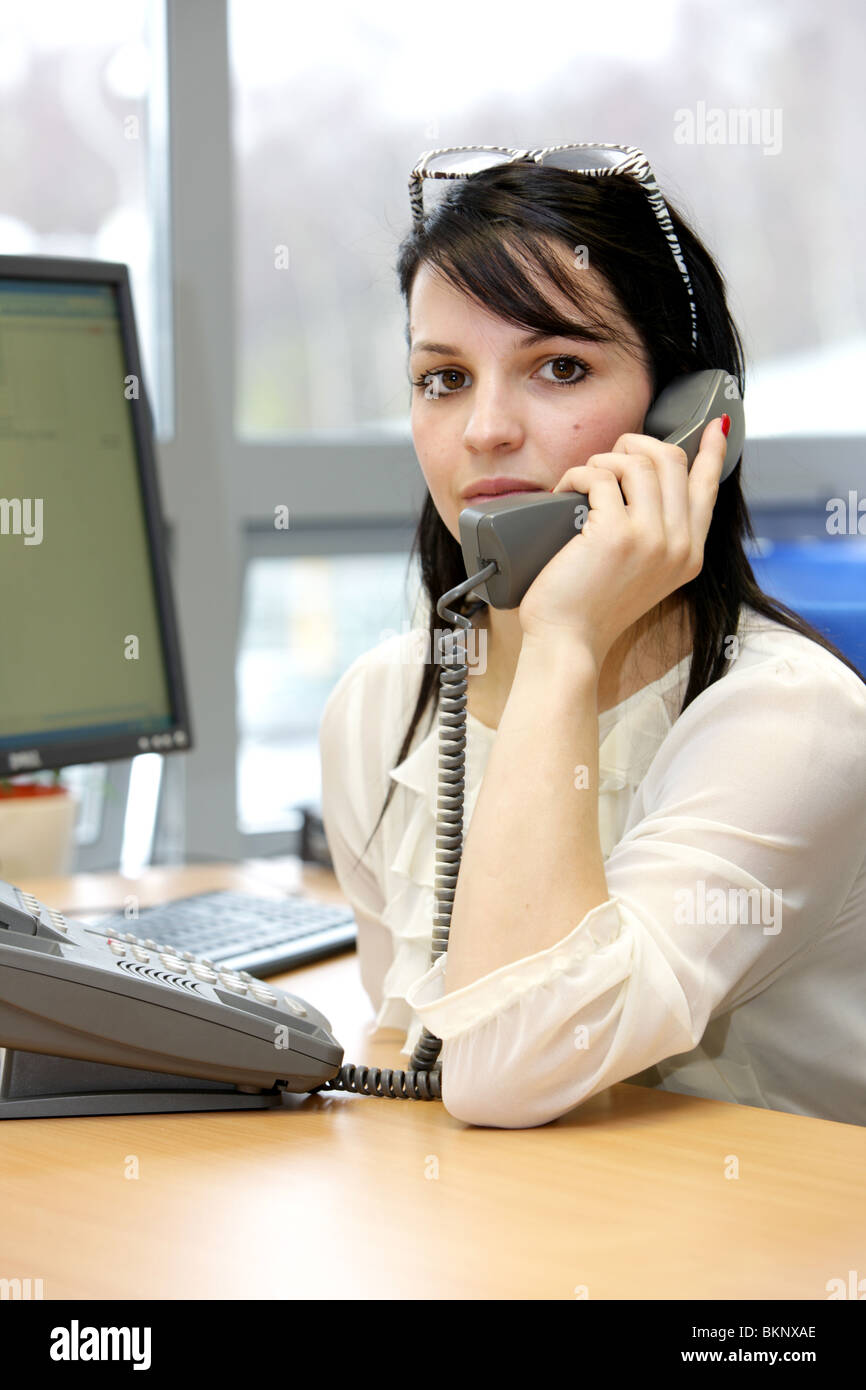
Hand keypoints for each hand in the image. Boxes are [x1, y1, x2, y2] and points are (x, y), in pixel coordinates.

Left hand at [517, 414, 728, 666]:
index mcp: (689, 554)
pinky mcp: (616, 533)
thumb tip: (643, 483)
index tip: (716, 424)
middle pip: (672, 460)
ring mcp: (651, 538)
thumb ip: (654, 536)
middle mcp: (679, 544)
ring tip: (581, 480)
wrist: (569, 643)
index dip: (712, 451)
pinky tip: (564, 490)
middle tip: (607, 459)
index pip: (708, 487)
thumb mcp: (641, 573)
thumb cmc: (591, 608)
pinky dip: (577, 474)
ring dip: (602, 460)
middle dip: (635, 445)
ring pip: (638, 461)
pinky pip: (600, 476)